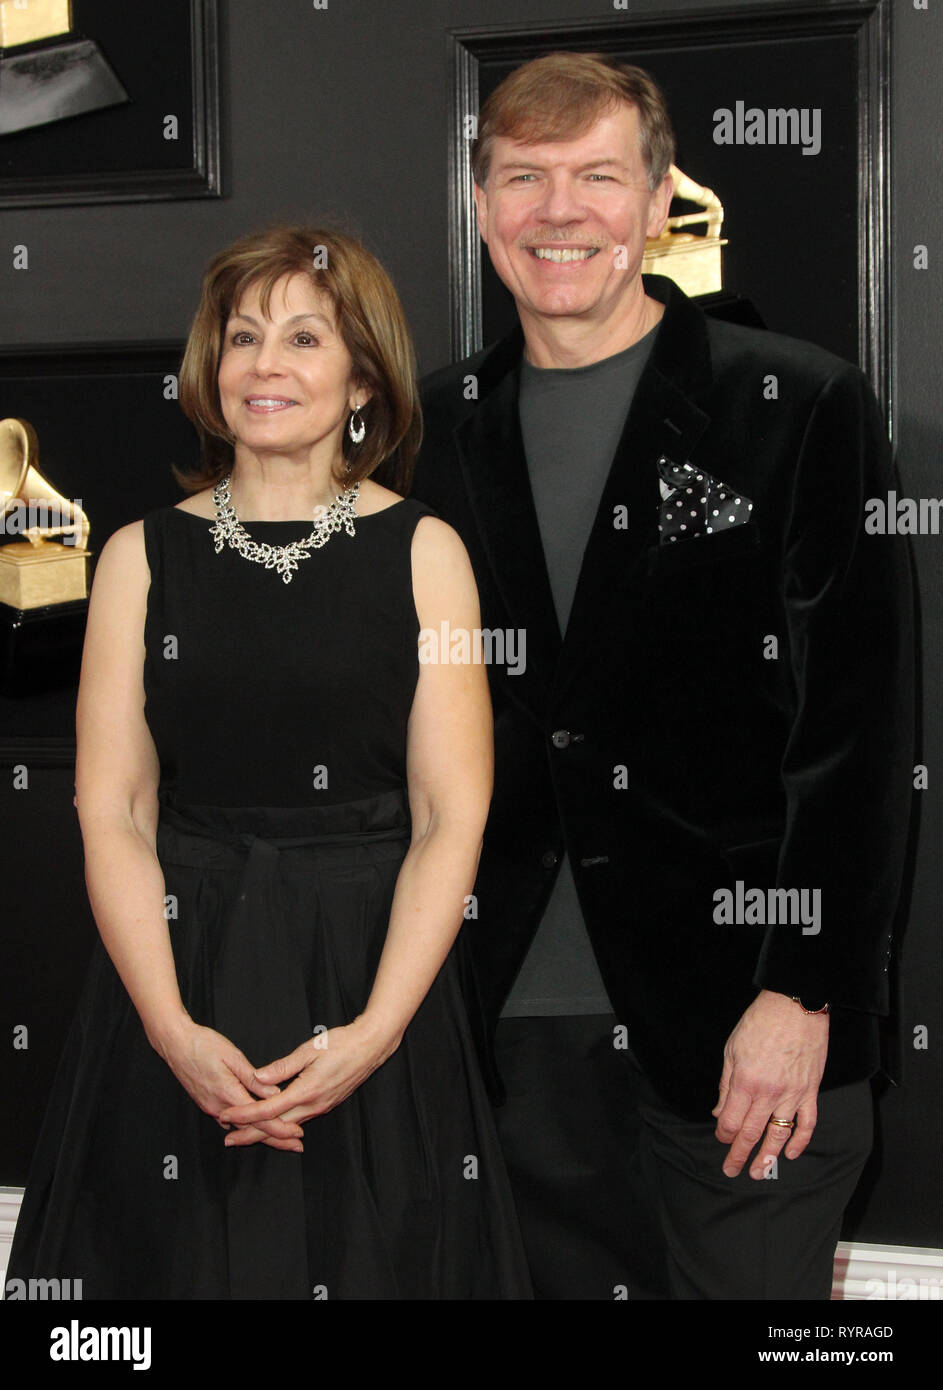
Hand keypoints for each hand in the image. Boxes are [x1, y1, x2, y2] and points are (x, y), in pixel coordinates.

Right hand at [154, 1017, 305, 1152]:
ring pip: (241, 1126)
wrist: (175, 1044)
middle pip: (252, 1129)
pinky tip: (255, 1126)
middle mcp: (219, 1106)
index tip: (297, 1134)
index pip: (260, 1118)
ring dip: (261, 1134)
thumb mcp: (233, 1056)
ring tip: (282, 1139)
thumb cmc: (204, 1045)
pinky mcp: (206, 1103)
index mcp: (229, 1094)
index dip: (281, 1129)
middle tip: (297, 1146)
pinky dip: (244, 1126)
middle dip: (276, 1139)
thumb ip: (254, 1078)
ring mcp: (211, 1107)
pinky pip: (229, 1120)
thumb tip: (274, 1092)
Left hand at [218, 1016, 397, 1148]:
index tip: (227, 1115)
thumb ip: (283, 1067)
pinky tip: (274, 1122)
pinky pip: (299, 1119)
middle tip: (229, 1139)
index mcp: (306, 1091)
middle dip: (251, 1134)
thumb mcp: (309, 1050)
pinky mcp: (326, 1104)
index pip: (268, 1110)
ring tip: (245, 1133)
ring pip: (288, 1126)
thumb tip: (258, 1077)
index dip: (245, 1114)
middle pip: (276, 1126)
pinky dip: (282, 1124)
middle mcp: (314, 1105)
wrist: (371, 1047)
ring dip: (266, 1131)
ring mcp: (321, 1106)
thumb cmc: (342, 1044)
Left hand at [712, 989, 828, 1178]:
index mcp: (745, 1081)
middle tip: (731, 1170)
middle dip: (739, 1155)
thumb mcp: (732, 1049)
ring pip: (778, 1135)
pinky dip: (800, 1142)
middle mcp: (769, 1093)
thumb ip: (726, 1085)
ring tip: (758, 1173)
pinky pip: (807, 1123)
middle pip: (752, 1133)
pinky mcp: (810, 1091)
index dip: (724, 1134)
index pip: (732, 1120)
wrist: (795, 1006)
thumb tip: (720, 1112)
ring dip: (767, 1158)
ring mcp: (792, 1094)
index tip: (721, 1139)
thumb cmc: (760, 1023)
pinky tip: (791, 1154)